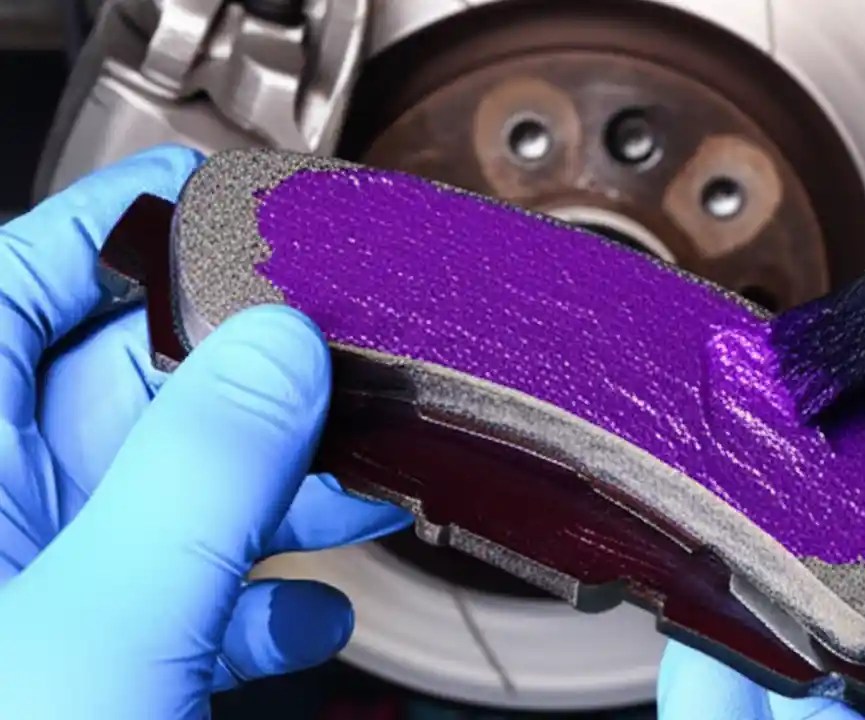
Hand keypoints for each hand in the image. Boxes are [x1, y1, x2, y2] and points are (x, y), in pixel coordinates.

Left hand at [0, 146, 412, 718]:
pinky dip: (256, 595)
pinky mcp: (91, 665)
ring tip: (367, 479)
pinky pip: (178, 596)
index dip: (120, 228)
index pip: (14, 288)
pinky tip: (312, 610)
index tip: (228, 201)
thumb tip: (279, 345)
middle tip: (348, 355)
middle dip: (247, 372)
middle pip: (121, 388)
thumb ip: (198, 475)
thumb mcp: (98, 630)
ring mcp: (38, 599)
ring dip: (274, 485)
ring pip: (168, 496)